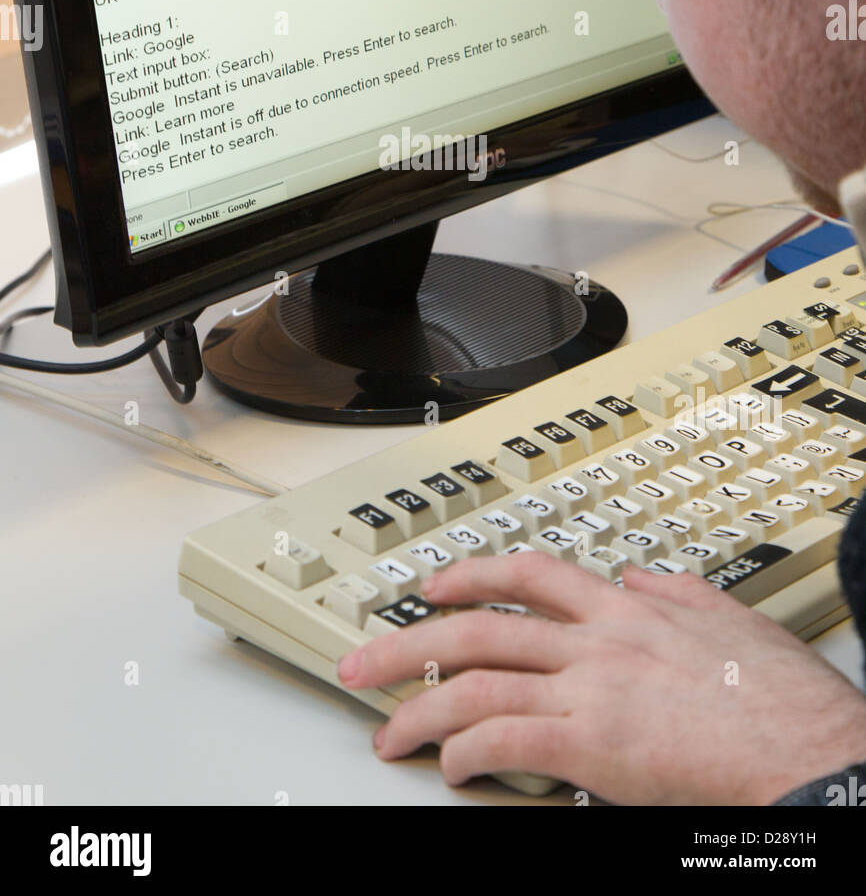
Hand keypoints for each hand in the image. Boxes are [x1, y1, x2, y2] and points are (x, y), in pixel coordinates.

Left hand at [337, 552, 865, 803]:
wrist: (806, 750)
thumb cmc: (780, 699)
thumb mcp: (730, 618)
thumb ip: (678, 592)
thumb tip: (643, 575)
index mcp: (627, 609)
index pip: (530, 574)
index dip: (470, 575)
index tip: (432, 586)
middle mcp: (598, 640)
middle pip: (479, 627)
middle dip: (409, 643)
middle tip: (364, 663)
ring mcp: (591, 690)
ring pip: (477, 683)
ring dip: (419, 708)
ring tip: (388, 733)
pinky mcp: (593, 744)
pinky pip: (505, 739)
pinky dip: (465, 752)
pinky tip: (451, 768)